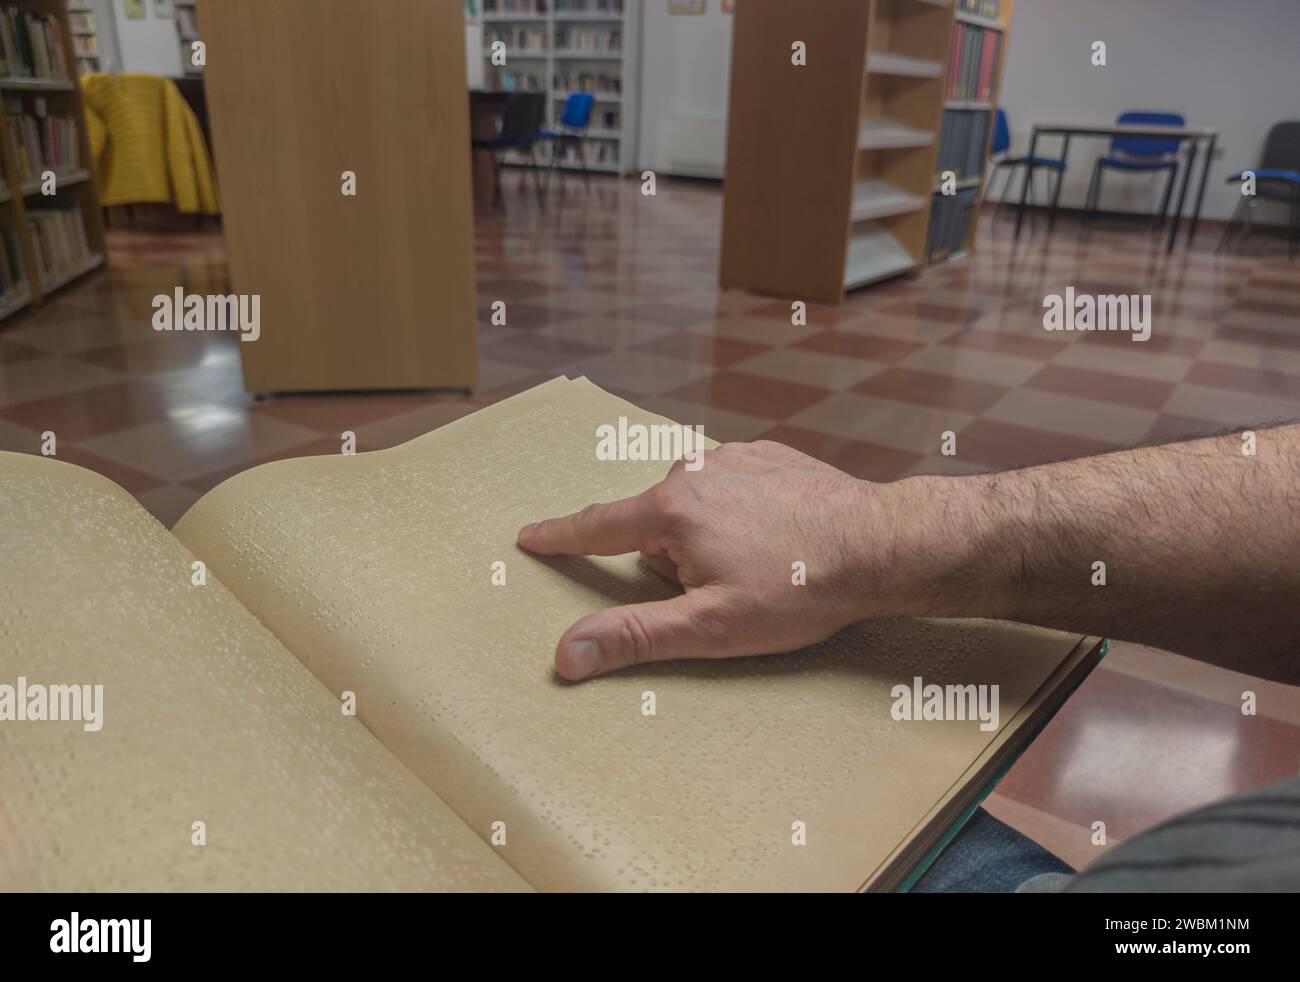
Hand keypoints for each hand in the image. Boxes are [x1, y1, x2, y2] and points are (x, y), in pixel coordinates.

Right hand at [517, 441, 912, 679]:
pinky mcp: (769, 454)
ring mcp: (735, 456)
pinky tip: (778, 538)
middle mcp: (694, 470)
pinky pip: (731, 487)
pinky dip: (741, 513)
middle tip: (729, 589)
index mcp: (670, 511)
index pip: (597, 526)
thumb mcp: (709, 627)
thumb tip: (565, 655)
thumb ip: (633, 636)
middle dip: (674, 562)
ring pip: (695, 507)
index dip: (560, 536)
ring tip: (762, 565)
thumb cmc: (797, 590)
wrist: (882, 544)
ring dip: (709, 536)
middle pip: (655, 527)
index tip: (529, 535)